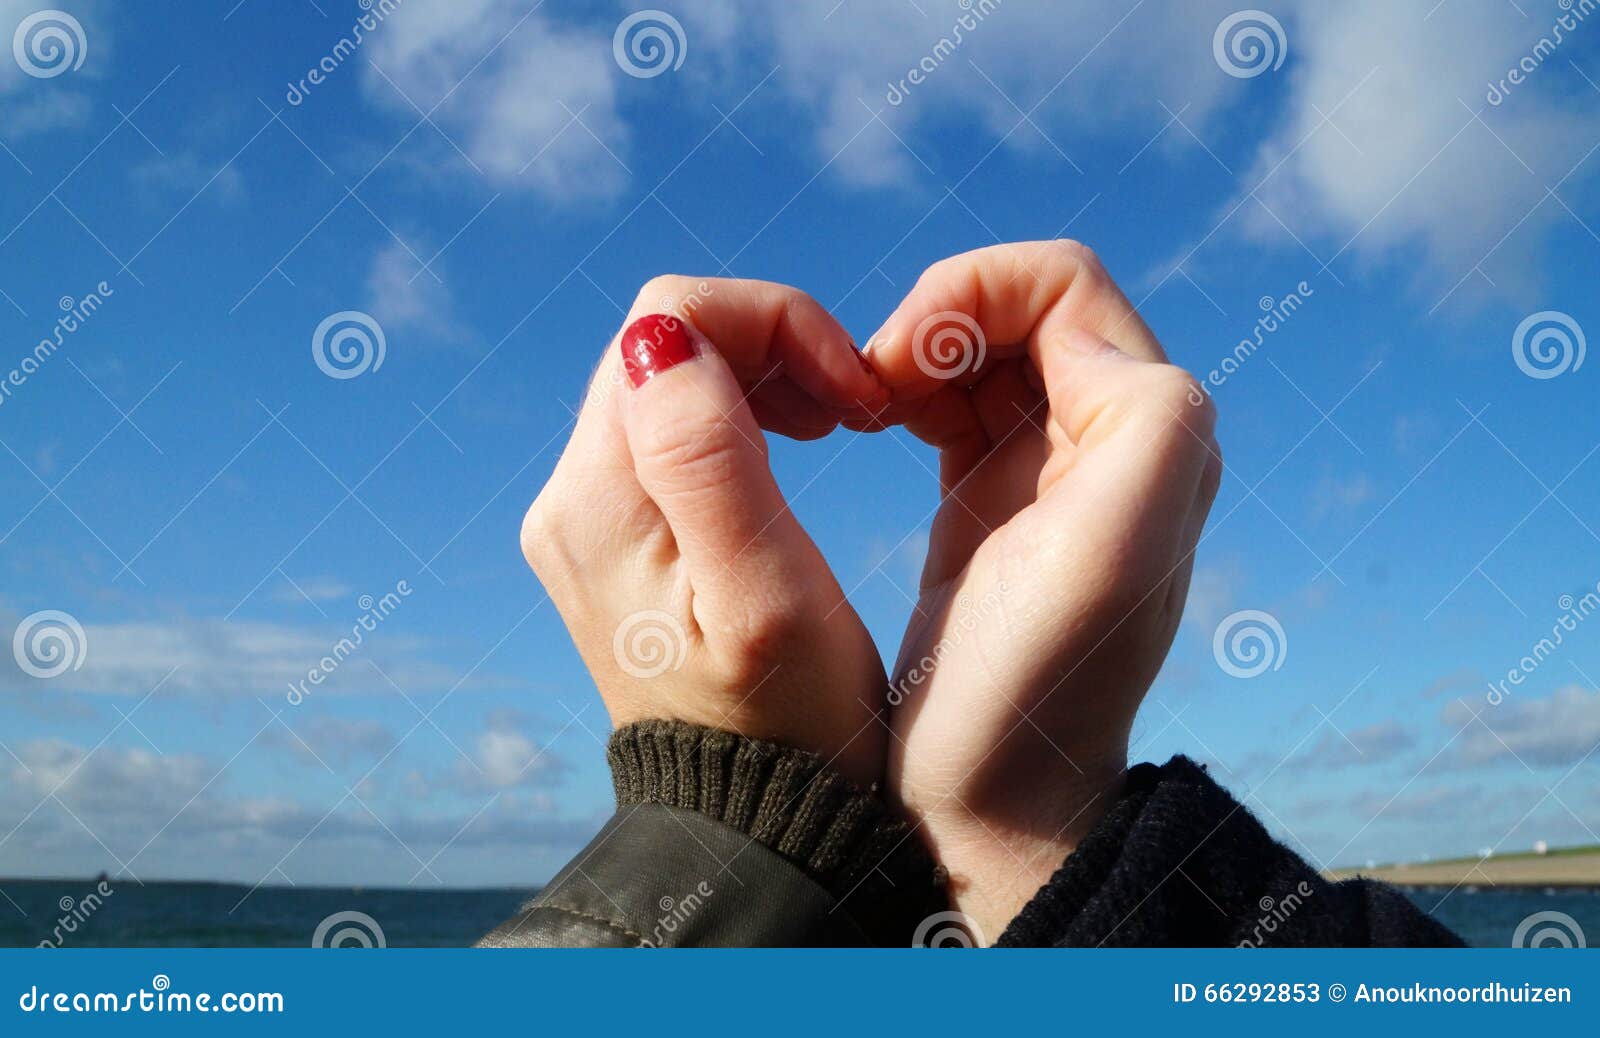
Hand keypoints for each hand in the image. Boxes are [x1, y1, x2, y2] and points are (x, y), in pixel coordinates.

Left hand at [522, 277, 889, 784]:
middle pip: (663, 339)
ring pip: (671, 374)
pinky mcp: (614, 533)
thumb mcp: (764, 595)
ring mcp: (586, 516)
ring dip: (765, 373)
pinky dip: (744, 411)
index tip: (854, 396)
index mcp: (599, 501)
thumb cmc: (786, 721)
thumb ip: (707, 457)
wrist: (753, 816)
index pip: (668, 320)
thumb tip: (661, 334)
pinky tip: (799, 447)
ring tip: (840, 426)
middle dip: (775, 344)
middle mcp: (568, 496)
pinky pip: (671, 426)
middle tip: (857, 410)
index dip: (778, 324)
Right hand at [859, 242, 1222, 938]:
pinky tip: (872, 425)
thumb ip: (1147, 416)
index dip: (965, 293)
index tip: (893, 366)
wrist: (991, 798)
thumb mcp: (1115, 551)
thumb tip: (1083, 344)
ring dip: (915, 352)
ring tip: (865, 411)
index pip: (1060, 280)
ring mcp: (1053, 462)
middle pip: (1018, 302)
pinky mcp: (996, 492)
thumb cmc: (1038, 685)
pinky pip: (953, 394)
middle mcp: (1114, 432)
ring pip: (980, 343)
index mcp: (1151, 426)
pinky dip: (907, 386)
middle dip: (934, 319)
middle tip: (870, 390)